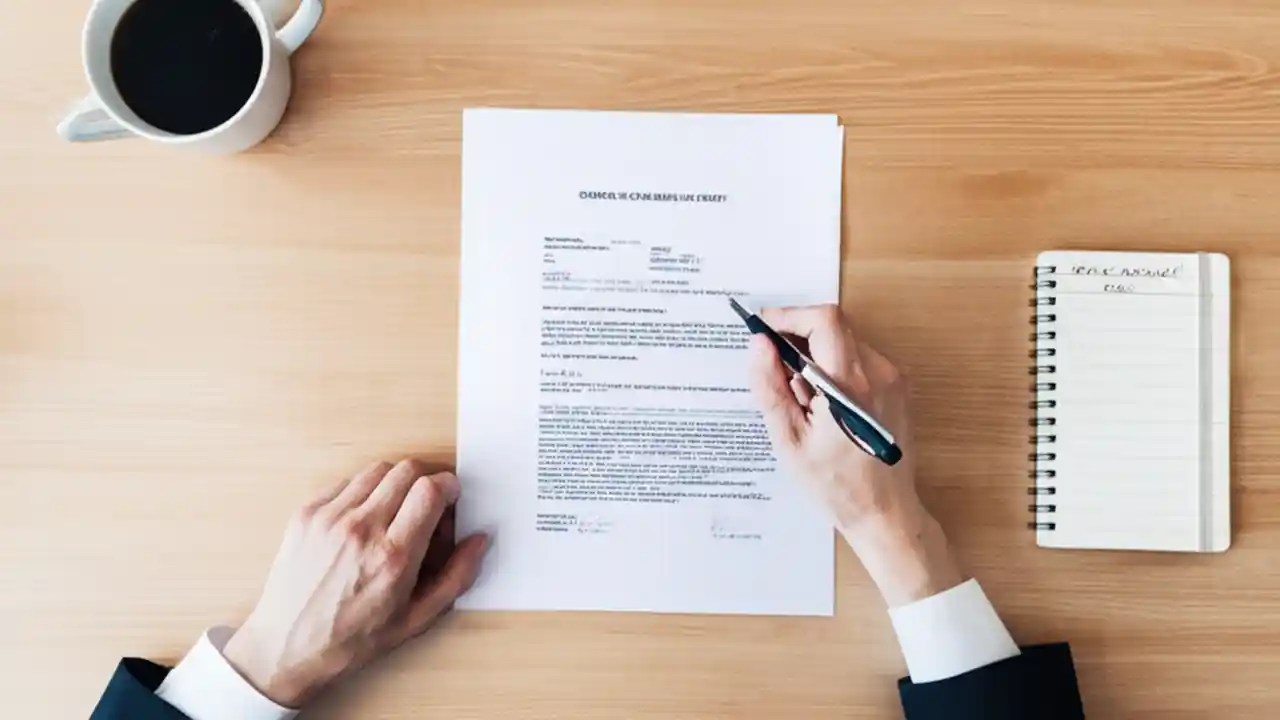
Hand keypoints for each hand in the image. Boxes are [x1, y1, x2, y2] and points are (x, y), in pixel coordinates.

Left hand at [222, 460, 489, 707]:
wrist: (286, 647)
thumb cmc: (350, 639)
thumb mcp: (415, 619)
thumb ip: (456, 576)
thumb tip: (478, 541)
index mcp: (392, 557)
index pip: (430, 490)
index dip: (449, 486)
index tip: (450, 497)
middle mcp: (360, 530)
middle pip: (407, 470)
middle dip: (426, 481)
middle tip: (426, 506)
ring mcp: (329, 518)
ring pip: (377, 470)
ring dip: (395, 484)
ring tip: (393, 514)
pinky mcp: (306, 514)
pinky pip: (346, 482)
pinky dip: (363, 492)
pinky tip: (363, 520)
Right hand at [747, 305, 963, 605]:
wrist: (886, 512)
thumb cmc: (835, 485)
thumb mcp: (789, 441)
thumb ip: (770, 388)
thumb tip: (758, 345)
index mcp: (850, 385)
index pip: (823, 321)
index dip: (790, 316)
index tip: (764, 328)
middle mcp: (879, 373)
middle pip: (833, 328)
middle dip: (799, 339)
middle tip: (777, 373)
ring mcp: (894, 379)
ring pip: (845, 343)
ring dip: (817, 358)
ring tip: (803, 401)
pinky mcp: (898, 387)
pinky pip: (859, 360)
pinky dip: (835, 369)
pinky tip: (825, 406)